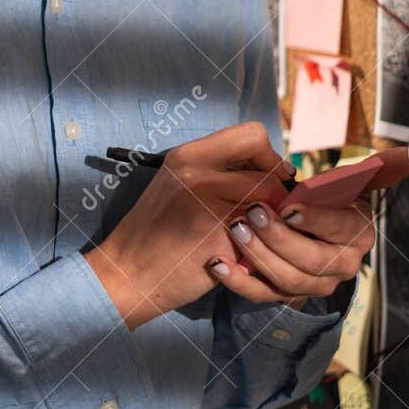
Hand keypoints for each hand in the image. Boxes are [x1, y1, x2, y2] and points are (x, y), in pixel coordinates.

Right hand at [83, 122, 292, 329]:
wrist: (129, 273)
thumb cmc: (156, 230)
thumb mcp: (177, 182)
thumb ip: (217, 169)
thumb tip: (268, 166)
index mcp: (188, 155)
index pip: (252, 135)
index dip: (269, 156)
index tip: (269, 176)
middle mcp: (199, 174)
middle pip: (269, 172)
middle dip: (278, 193)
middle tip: (268, 211)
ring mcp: (211, 207)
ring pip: (270, 205)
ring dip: (272, 221)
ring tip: (256, 234)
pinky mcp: (222, 241)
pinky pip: (262, 237)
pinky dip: (260, 247)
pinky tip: (242, 255)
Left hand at [214, 148, 408, 308]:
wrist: (292, 221)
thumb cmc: (320, 197)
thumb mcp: (348, 181)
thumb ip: (380, 169)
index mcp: (358, 235)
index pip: (339, 230)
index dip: (315, 218)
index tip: (289, 204)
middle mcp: (341, 266)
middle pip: (311, 260)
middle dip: (280, 237)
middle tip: (251, 212)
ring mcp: (312, 286)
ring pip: (286, 280)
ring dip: (258, 255)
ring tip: (234, 229)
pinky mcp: (283, 296)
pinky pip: (261, 295)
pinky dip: (238, 281)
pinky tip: (218, 263)